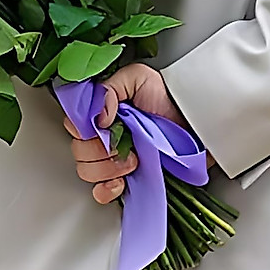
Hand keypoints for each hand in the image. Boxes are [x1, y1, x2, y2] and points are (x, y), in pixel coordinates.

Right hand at [63, 64, 186, 205]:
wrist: (195, 124)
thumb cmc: (168, 98)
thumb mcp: (138, 78)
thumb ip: (111, 88)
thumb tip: (98, 116)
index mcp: (100, 113)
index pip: (75, 125)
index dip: (86, 130)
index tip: (105, 128)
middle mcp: (103, 135)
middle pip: (79, 151)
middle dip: (101, 151)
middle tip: (124, 144)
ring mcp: (113, 158)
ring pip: (88, 171)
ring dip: (108, 169)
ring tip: (133, 159)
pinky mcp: (125, 177)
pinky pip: (102, 191)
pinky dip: (107, 189)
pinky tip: (121, 181)